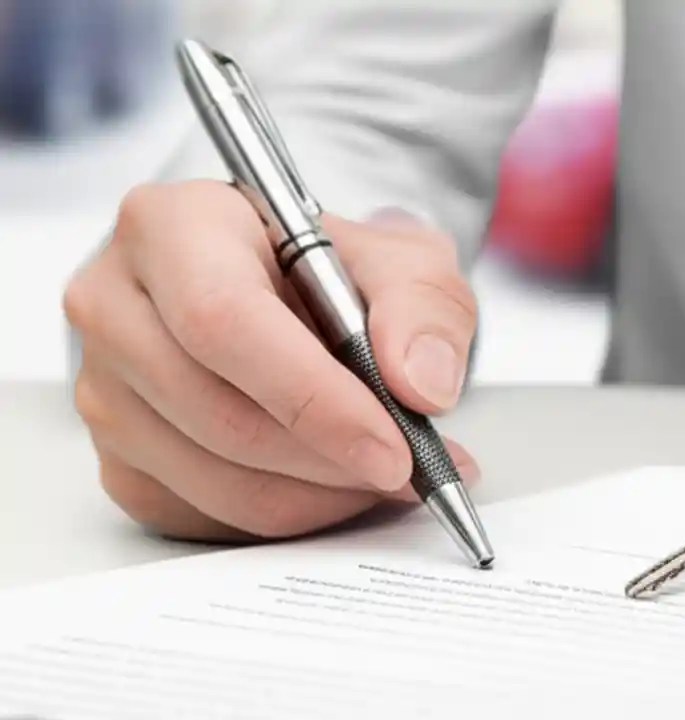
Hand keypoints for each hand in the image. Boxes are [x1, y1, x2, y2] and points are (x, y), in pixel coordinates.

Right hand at [64, 181, 479, 541]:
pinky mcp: (120, 456)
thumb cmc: (341, 273)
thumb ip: (426, 310)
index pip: (225, 320)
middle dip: (330, 458)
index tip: (395, 446)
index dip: (315, 397)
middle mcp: (114, 303)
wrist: (304, 300)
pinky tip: (339, 484)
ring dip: (320, 494)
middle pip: (217, 412)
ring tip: (390, 474)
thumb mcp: (406, 262)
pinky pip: (205, 513)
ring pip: (213, 476)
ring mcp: (105, 387)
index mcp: (172, 226)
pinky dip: (291, 512)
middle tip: (410, 470)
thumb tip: (418, 384)